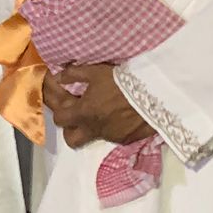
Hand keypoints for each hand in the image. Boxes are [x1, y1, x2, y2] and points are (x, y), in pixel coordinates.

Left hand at [41, 62, 155, 148]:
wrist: (154, 93)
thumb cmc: (121, 81)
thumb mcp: (95, 72)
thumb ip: (73, 75)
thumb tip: (58, 77)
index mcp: (83, 113)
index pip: (59, 120)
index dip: (59, 111)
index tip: (67, 102)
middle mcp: (94, 129)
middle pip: (71, 140)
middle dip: (71, 130)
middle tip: (78, 117)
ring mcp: (111, 136)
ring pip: (93, 138)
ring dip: (92, 128)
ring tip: (101, 114)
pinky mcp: (127, 139)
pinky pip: (113, 137)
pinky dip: (112, 128)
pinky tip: (119, 116)